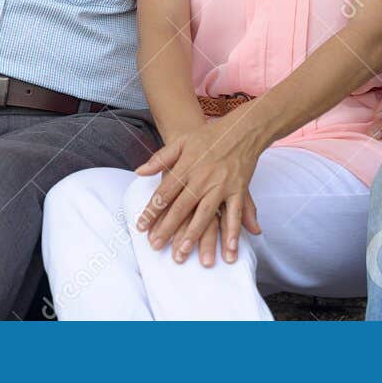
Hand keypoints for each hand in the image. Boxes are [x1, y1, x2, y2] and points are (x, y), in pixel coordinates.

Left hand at [134, 117, 262, 265]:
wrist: (242, 129)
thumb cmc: (210, 136)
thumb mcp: (182, 142)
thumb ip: (160, 158)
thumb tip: (139, 172)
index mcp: (187, 166)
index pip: (165, 192)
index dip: (152, 210)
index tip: (141, 226)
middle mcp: (203, 178)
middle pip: (182, 207)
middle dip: (167, 228)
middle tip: (156, 246)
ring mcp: (221, 185)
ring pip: (205, 214)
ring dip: (194, 235)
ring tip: (182, 253)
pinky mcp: (238, 190)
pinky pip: (235, 214)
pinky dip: (232, 232)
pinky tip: (228, 249)